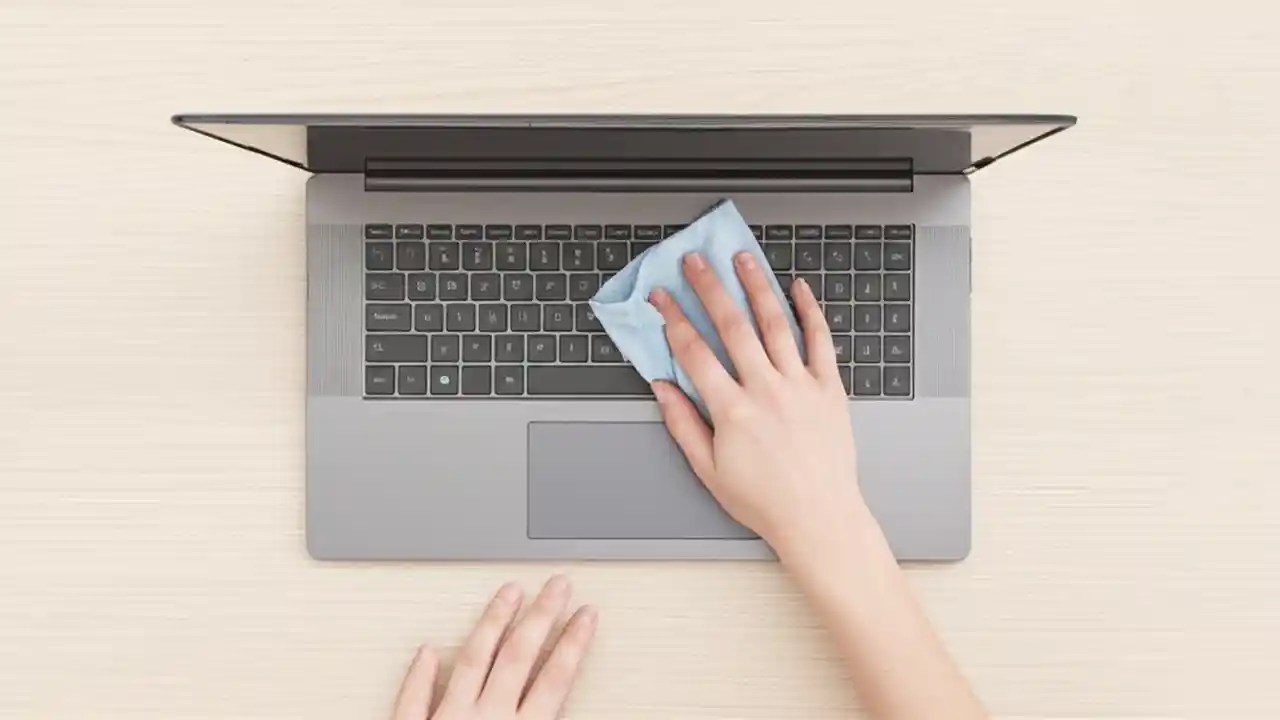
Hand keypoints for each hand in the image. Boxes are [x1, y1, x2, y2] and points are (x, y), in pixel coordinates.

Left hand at [392, 576, 597, 719]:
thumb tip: (580, 712)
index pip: (554, 679)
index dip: (573, 643)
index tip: (585, 616)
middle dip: (541, 615)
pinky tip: (427, 650)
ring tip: (507, 593)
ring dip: (492, 623)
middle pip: (518, 656)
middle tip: (557, 586)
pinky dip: (420, 673)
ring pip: (472, 660)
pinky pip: (413, 699)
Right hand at [649, 252, 867, 557]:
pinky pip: (820, 340)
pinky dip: (809, 311)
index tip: (662, 298)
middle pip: (732, 326)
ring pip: (775, 323)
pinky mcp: (828, 388)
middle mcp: (766, 390)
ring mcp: (800, 385)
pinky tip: (798, 288)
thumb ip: (683, 424)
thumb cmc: (764, 500)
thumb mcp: (709, 470)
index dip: (673, 319)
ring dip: (755, 286)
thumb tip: (662, 388)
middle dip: (709, 288)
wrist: (819, 517)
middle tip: (695, 262)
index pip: (695, 352)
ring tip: (742, 259)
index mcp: (732, 411)